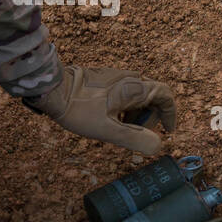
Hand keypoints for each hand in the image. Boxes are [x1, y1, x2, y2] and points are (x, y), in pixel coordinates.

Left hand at [27, 65, 175, 153]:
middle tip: (132, 134)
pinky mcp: (104, 78)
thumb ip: (134, 138)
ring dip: (134, 115)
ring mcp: (116, 76)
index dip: (170, 114)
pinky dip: (122, 108)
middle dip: (147, 119)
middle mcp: (129, 78)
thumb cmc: (78, 109)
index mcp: (135, 88)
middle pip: (151, 99)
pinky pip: (122, 93)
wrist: (52, 89)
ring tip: (117, 129)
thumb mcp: (107, 130)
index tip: (167, 131)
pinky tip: (108, 119)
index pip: (165, 97)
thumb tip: (157, 145)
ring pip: (135, 97)